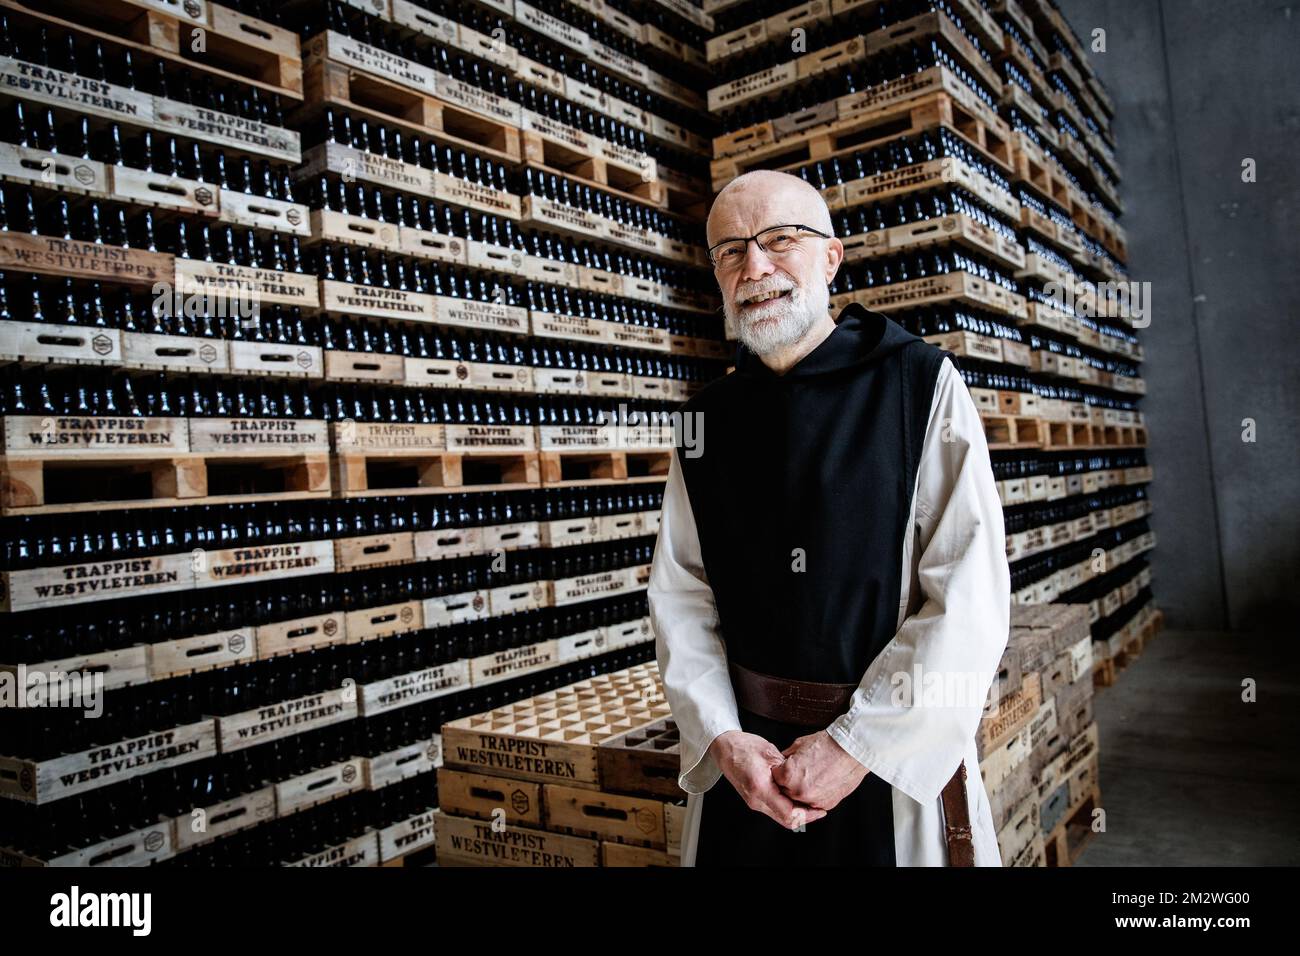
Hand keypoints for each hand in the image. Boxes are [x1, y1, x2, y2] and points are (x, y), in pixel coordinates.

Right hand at [710, 730, 827, 829]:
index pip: (788, 813)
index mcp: (760, 788)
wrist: (724, 748)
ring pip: (780, 817)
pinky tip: (796, 798)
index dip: (807, 815)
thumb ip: (787, 770)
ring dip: (797, 813)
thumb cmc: (743, 747)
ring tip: (811, 803)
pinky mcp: (754, 799)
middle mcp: (755, 800)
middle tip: (820, 808)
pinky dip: (788, 808)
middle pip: (785, 820)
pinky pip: (774, 810)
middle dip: (805, 817)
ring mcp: (753, 802)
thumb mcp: (770, 752)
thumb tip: (803, 781)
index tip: (820, 810)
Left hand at [771, 730, 869, 811]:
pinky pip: (813, 804)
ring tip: (811, 777)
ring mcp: (813, 800)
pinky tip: (820, 783)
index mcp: (788, 775)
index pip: (774, 778)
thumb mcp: (799, 745)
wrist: (851, 750)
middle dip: (788, 782)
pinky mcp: (826, 804)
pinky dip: (815, 796)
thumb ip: (786, 758)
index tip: (786, 767)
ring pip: (799, 800)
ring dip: (801, 791)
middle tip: (799, 772)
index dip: (780, 771)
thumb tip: (780, 763)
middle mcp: (798, 791)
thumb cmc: (827, 744)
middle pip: (784, 791)